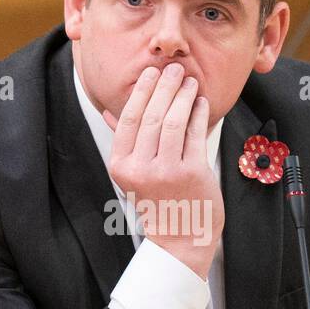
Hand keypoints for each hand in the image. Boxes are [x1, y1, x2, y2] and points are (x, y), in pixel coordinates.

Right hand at [103, 62, 224, 278]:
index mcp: (121, 166)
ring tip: (190, 82)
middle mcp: (141, 169)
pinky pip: (195, 134)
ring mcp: (167, 172)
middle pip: (152, 115)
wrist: (180, 239)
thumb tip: (108, 112)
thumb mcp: (132, 175)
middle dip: (165, 87)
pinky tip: (201, 103)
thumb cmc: (158, 203)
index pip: (129, 119)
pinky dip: (198, 114)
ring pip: (173, 121)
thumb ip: (123, 142)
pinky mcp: (192, 173)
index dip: (142, 91)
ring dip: (183, 96)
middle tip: (175, 70)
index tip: (152, 73)